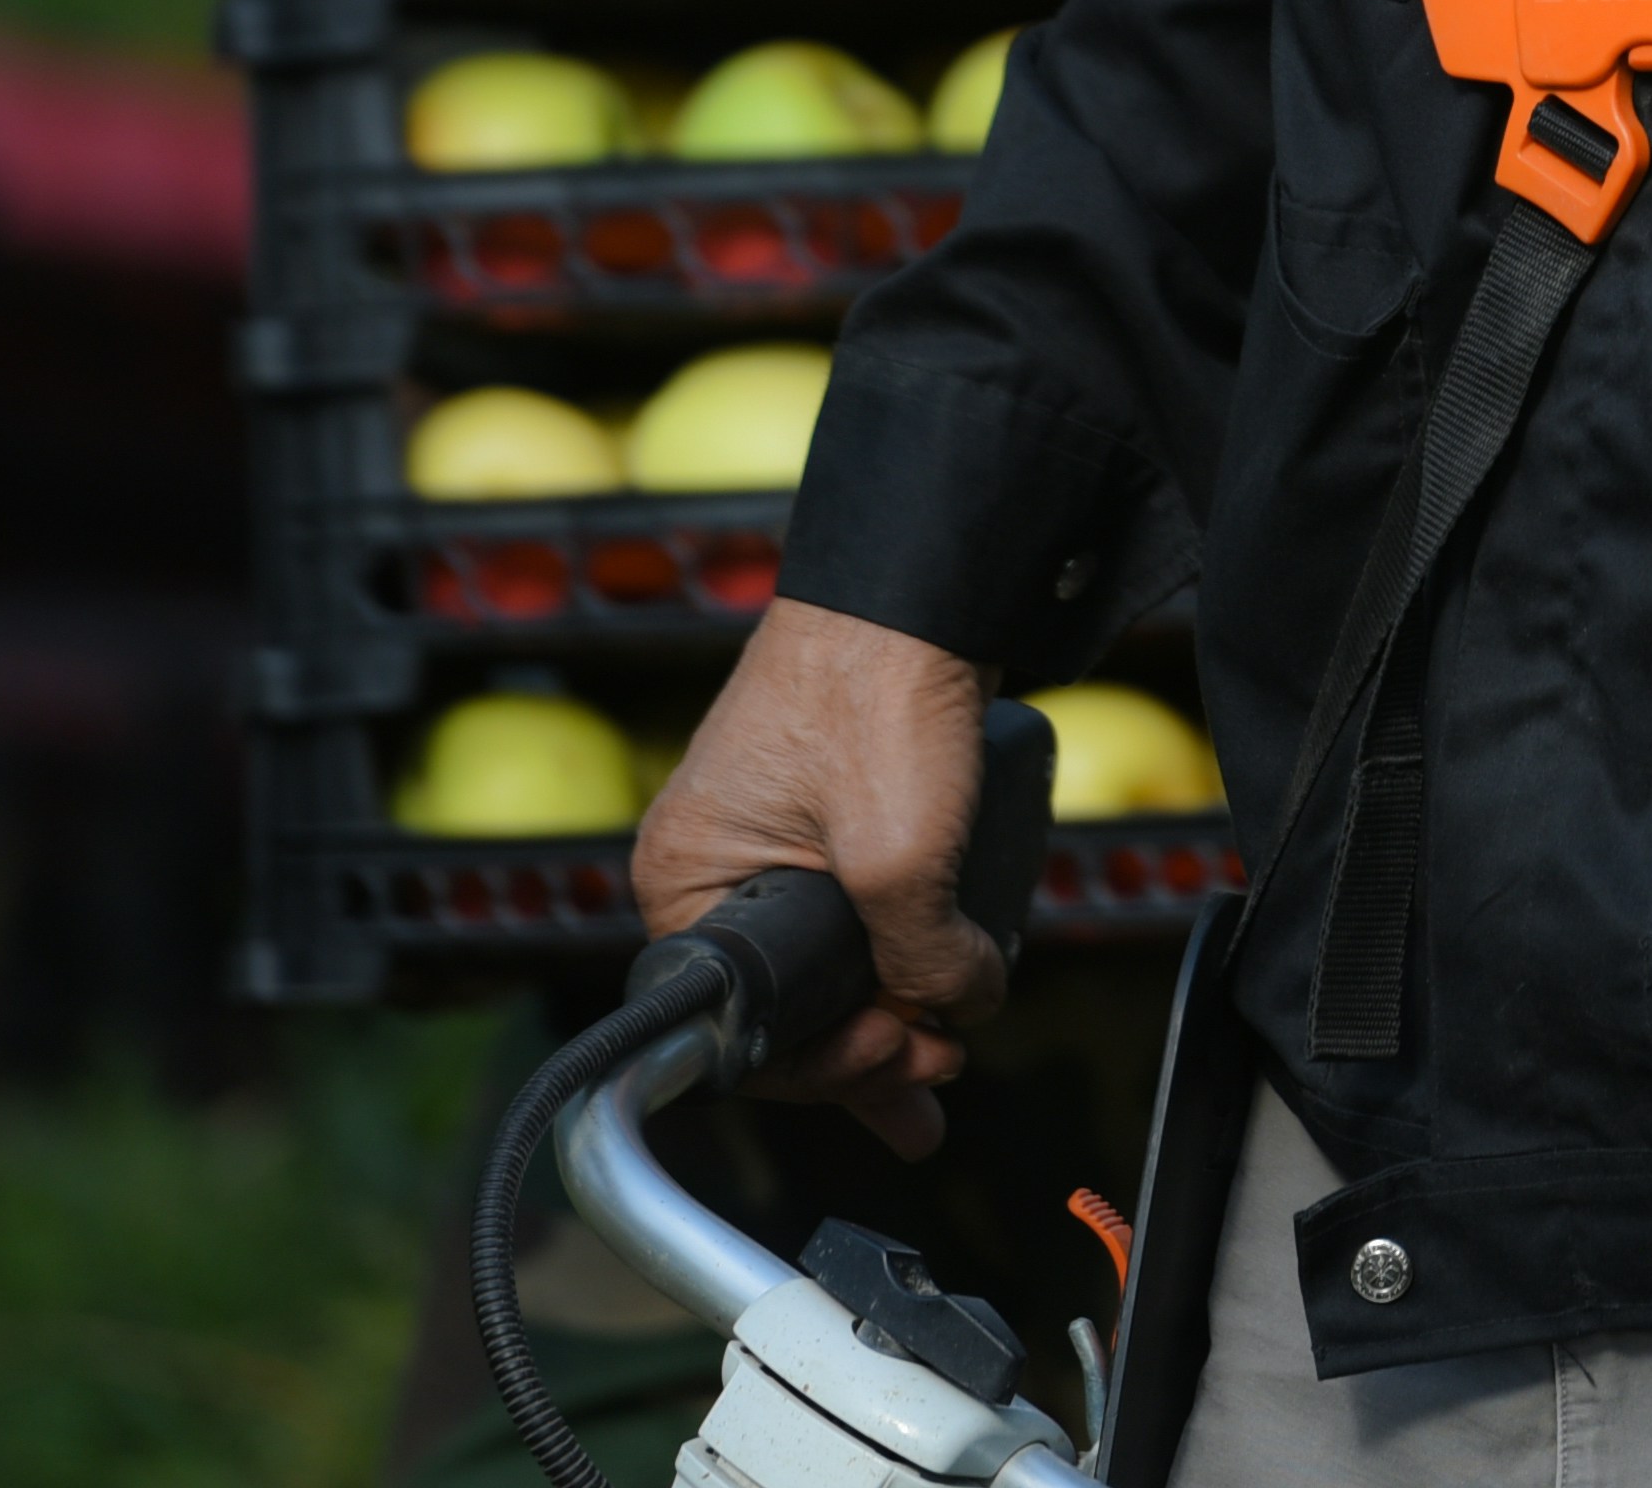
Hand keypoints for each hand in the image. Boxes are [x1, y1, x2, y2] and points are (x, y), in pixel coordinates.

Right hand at [633, 598, 1003, 1152]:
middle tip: (938, 1070)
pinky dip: (895, 968)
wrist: (918, 581)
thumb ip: (929, 960)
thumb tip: (962, 1008)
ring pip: (827, 971)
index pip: (741, 1028)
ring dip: (886, 1020)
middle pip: (785, 1006)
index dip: (826, 1064)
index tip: (901, 1061)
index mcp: (689, 883)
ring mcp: (771, 846)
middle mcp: (715, 870)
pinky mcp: (827, 823)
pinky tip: (941, 1002)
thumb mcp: (904, 856)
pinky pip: (853, 924)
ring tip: (943, 1061)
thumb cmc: (879, 694)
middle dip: (864, 1048)